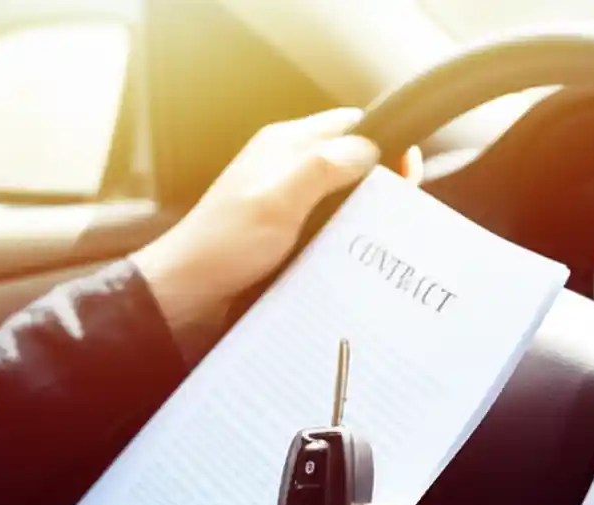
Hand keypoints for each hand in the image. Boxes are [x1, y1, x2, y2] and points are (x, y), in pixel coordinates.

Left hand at [132, 108, 419, 342]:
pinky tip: (355, 251)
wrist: (185, 292)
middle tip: (402, 207)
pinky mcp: (285, 227)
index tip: (408, 169)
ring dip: (364, 208)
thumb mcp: (279, 202)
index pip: (350, 124)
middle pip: (351, 158)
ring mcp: (286, 196)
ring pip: (342, 191)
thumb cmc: (224, 245)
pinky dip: (346, 230)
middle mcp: (287, 165)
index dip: (384, 140)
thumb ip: (324, 168)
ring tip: (384, 233)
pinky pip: (328, 219)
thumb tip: (369, 148)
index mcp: (285, 145)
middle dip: (380, 178)